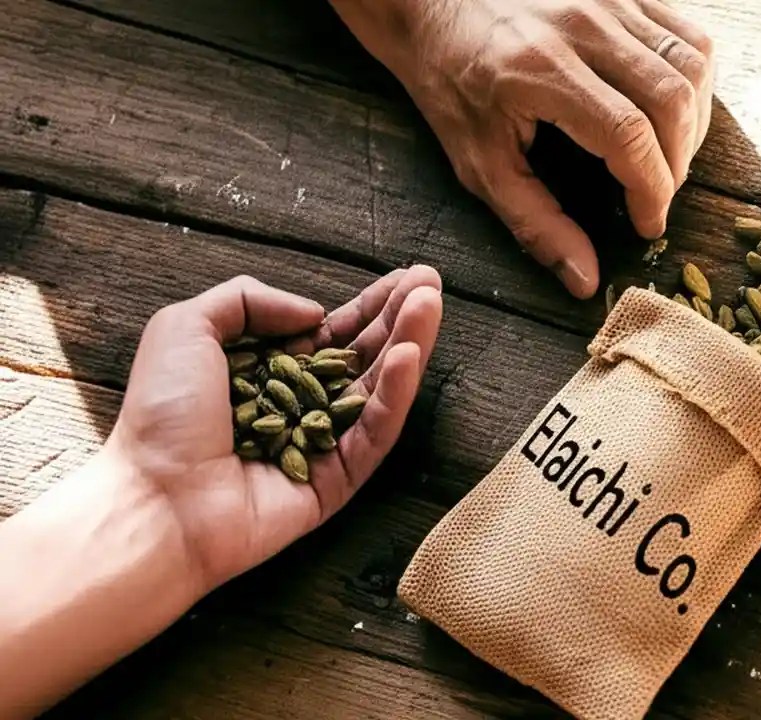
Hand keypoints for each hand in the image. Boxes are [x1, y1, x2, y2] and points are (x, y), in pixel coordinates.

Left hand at [108, 267, 442, 592]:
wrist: (154, 497)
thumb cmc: (161, 415)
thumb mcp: (186, 326)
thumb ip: (249, 299)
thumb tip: (316, 312)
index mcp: (267, 371)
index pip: (333, 332)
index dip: (370, 305)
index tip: (406, 276)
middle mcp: (299, 405)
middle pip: (364, 355)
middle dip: (400, 317)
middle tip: (431, 282)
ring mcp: (322, 443)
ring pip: (378, 389)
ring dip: (408, 345)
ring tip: (430, 306)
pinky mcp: (337, 481)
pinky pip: (373, 434)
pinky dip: (394, 395)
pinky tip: (408, 356)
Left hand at [331, 0, 714, 297]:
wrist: (433, 3)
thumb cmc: (451, 83)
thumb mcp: (479, 163)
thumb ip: (535, 224)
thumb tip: (585, 278)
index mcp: (542, 69)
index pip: (628, 135)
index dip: (651, 190)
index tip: (647, 223)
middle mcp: (584, 25)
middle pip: (671, 100)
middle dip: (676, 164)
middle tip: (654, 196)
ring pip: (692, 65)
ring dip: (693, 125)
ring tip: (667, 160)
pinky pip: (690, 36)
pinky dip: (695, 83)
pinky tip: (673, 115)